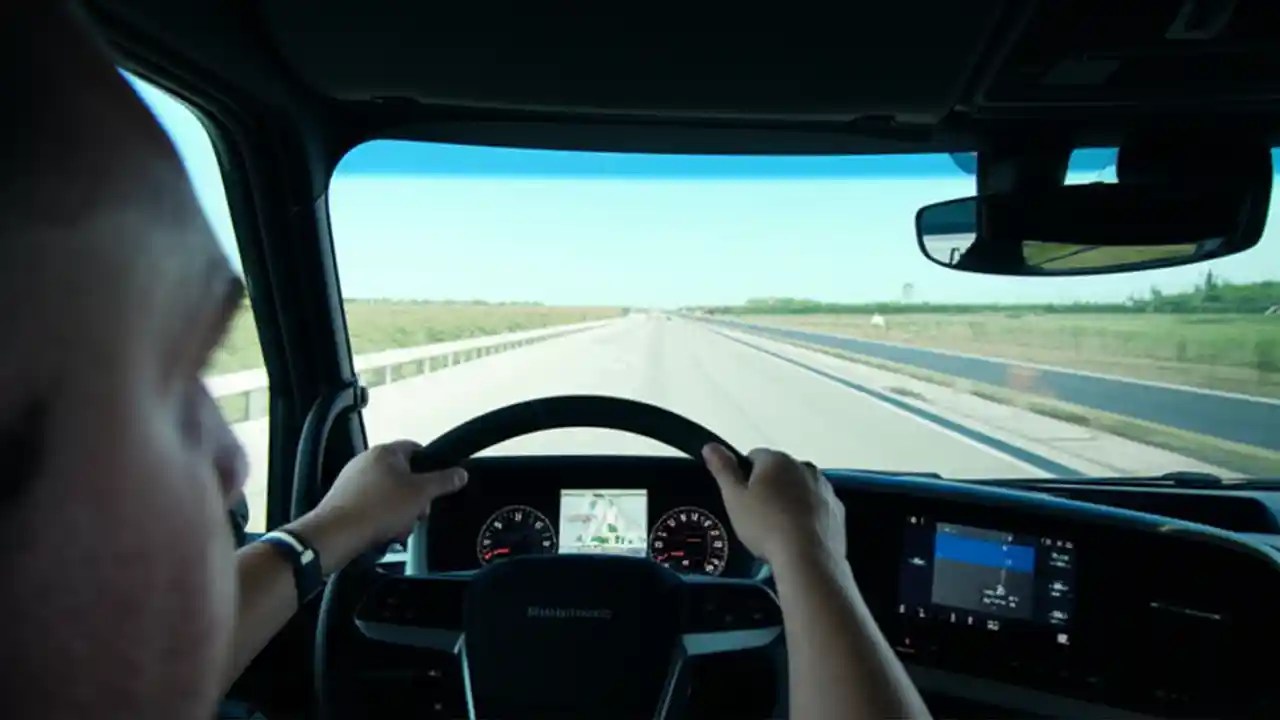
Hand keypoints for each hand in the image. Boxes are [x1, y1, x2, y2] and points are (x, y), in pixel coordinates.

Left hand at [289, 440, 466, 572]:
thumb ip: (444, 481)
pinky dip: (381, 517)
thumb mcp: (421, 494)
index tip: (438, 486)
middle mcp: (366, 459)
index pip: (416, 449)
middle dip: (415, 496)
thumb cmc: (381, 508)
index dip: (432, 466)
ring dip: (399, 511)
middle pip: (403, 474)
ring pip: (388, 492)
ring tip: (399, 530)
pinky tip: (383, 533)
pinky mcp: (343, 498)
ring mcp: (352, 479)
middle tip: (418, 515)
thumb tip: (462, 472)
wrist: (337, 533)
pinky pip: (371, 504)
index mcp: (386, 452)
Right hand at [702, 444, 845, 566]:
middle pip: (780, 471)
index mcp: (777, 459)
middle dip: (770, 487)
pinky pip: (818, 505)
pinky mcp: (838, 509)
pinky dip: (809, 514)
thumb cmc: (764, 525)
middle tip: (758, 516)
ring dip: (791, 499)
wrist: (808, 557)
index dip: (744, 476)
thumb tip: (710, 445)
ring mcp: (825, 487)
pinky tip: (800, 535)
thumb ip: (722, 469)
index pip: (754, 456)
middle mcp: (804, 466)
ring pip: (801, 487)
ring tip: (780, 528)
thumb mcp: (734, 498)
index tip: (742, 499)